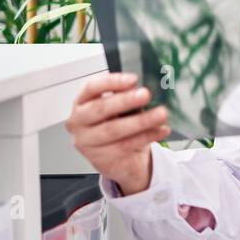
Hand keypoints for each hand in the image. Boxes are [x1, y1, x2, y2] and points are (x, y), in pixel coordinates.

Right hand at [66, 71, 169, 194]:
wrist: (120, 159)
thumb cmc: (116, 127)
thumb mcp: (119, 109)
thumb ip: (124, 97)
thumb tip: (136, 87)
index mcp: (81, 103)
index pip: (91, 87)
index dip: (112, 82)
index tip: (133, 79)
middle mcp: (78, 121)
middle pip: (100, 109)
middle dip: (125, 100)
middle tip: (145, 94)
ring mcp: (86, 142)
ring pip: (114, 130)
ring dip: (140, 121)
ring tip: (160, 114)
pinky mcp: (100, 158)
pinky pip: (125, 145)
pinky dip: (146, 136)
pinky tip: (160, 130)